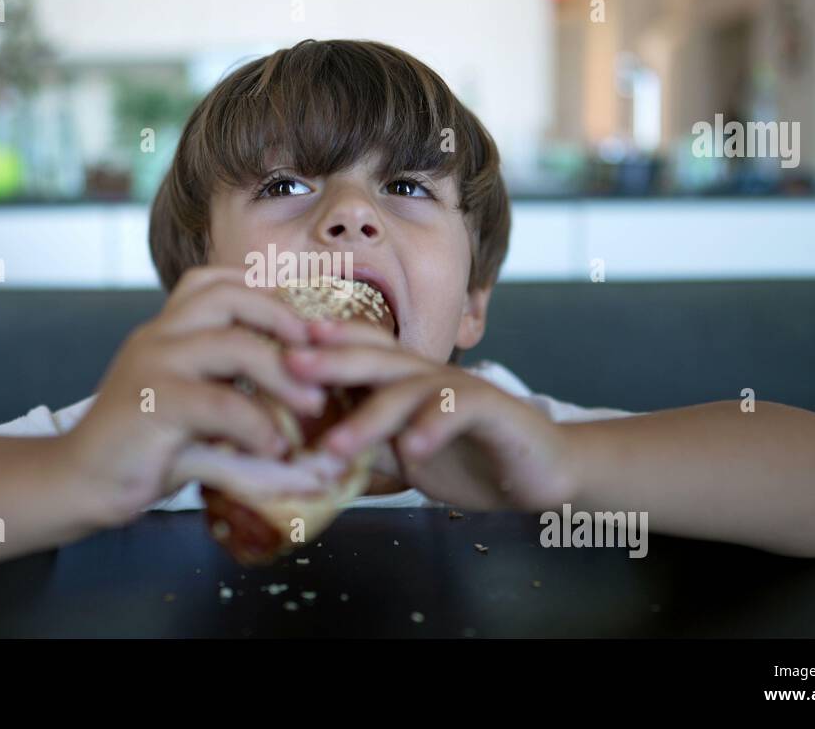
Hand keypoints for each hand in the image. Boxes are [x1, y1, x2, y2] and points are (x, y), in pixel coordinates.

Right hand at [67, 266, 344, 526]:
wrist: (77, 482)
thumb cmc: (141, 446)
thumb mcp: (189, 406)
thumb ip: (229, 387)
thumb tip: (300, 392)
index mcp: (164, 329)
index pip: (214, 281)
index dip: (265, 293)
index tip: (303, 326)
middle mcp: (157, 336)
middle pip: (227, 296)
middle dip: (282, 320)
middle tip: (319, 356)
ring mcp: (152, 366)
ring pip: (232, 346)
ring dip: (282, 376)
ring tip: (312, 407)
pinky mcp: (152, 406)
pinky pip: (220, 405)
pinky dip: (257, 427)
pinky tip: (275, 449)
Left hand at [283, 320, 578, 510]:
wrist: (542, 469)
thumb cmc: (469, 456)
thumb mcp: (403, 455)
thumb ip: (365, 447)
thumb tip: (304, 455)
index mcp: (405, 379)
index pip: (358, 351)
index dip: (318, 345)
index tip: (273, 348)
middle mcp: (428, 374)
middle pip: (374, 358)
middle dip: (329, 360)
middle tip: (288, 366)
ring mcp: (460, 388)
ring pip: (409, 389)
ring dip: (370, 415)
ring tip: (337, 445)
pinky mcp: (492, 409)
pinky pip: (457, 411)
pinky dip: (433, 428)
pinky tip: (413, 448)